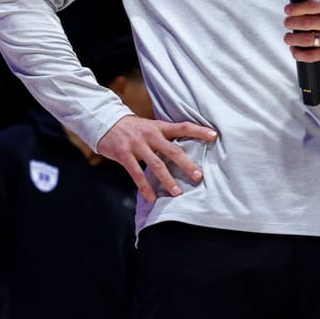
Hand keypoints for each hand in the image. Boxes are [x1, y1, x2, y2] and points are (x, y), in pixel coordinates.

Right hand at [96, 114, 217, 201]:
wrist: (104, 121)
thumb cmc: (133, 128)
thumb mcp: (151, 126)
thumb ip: (165, 137)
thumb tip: (185, 149)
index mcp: (160, 127)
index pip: (183, 127)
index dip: (199, 131)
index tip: (215, 135)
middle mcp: (151, 135)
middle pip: (173, 150)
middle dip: (187, 164)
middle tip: (199, 176)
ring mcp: (137, 145)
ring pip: (156, 165)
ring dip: (168, 180)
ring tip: (178, 193)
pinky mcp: (123, 154)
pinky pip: (136, 173)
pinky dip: (145, 187)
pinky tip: (152, 197)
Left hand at [283, 0, 319, 59]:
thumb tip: (296, 1)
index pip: (313, 6)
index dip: (296, 8)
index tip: (288, 10)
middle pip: (307, 23)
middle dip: (291, 23)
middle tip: (287, 23)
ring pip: (306, 40)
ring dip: (291, 39)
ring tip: (288, 37)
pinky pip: (310, 56)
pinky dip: (297, 53)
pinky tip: (294, 48)